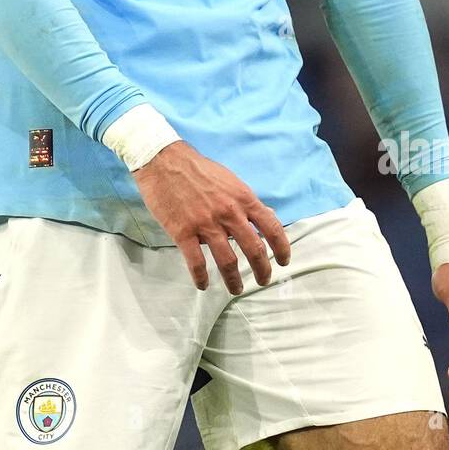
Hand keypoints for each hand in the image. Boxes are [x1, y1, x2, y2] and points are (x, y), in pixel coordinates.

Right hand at [134, 140, 290, 293]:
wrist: (164, 161)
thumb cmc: (199, 169)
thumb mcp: (230, 180)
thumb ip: (247, 201)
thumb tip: (268, 215)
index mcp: (243, 198)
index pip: (272, 227)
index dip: (282, 248)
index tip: (283, 261)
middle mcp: (229, 213)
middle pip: (254, 249)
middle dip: (262, 270)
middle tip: (263, 280)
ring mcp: (205, 223)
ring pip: (227, 261)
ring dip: (234, 280)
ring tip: (236, 288)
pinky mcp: (183, 232)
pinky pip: (196, 262)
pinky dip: (201, 278)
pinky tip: (203, 284)